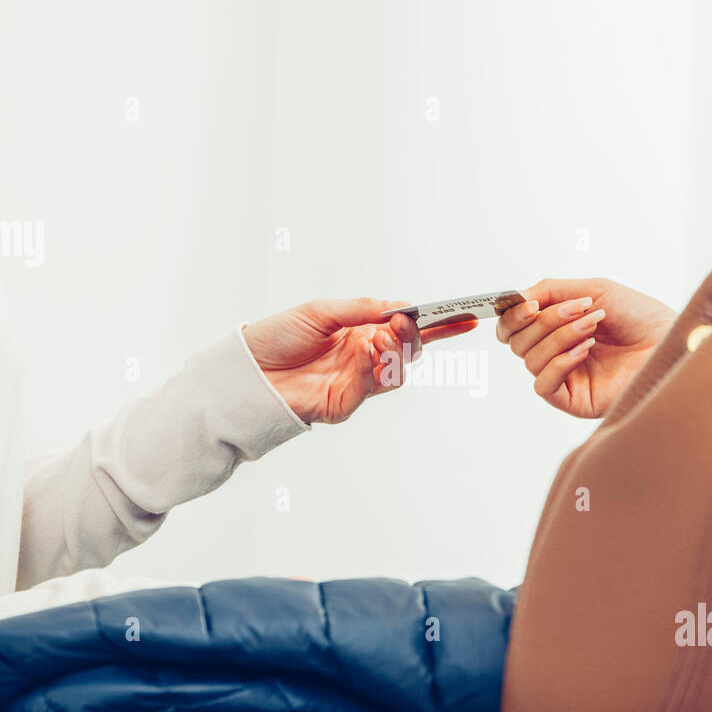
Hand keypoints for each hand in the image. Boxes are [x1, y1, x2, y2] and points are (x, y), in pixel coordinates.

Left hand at [242, 298, 477, 423]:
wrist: (244, 370)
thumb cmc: (276, 338)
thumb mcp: (321, 311)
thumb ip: (362, 309)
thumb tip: (400, 307)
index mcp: (362, 332)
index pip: (409, 329)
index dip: (439, 325)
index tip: (467, 316)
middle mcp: (364, 358)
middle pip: (410, 351)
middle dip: (415, 335)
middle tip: (405, 320)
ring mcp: (357, 383)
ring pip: (397, 371)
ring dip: (395, 351)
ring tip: (382, 334)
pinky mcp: (344, 404)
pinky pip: (369, 387)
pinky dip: (371, 365)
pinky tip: (363, 349)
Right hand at [497, 277, 676, 417]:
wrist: (669, 339)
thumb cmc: (639, 316)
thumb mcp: (593, 289)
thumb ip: (550, 290)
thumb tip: (518, 300)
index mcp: (555, 328)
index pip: (513, 327)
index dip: (512, 315)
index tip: (528, 304)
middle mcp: (555, 353)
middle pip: (518, 342)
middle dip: (545, 321)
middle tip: (580, 309)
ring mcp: (564, 377)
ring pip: (530, 359)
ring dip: (559, 336)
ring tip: (593, 326)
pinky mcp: (573, 399)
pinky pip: (543, 384)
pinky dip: (559, 362)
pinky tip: (586, 350)